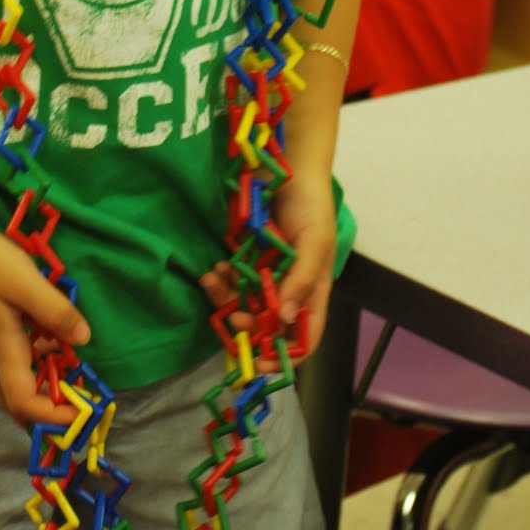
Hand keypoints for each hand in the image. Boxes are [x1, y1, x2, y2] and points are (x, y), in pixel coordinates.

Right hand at [0, 217, 90, 428]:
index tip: (81, 413)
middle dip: (45, 414)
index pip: (24, 403)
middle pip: (15, 403)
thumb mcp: (25, 282)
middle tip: (76, 404)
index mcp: (3, 349)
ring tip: (71, 376)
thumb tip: (84, 339)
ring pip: (13, 383)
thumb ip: (55, 311)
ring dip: (40, 390)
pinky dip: (34, 365)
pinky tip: (51, 341)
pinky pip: (13, 362)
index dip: (52, 417)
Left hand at [199, 170, 335, 365]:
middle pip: (267, 325)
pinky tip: (215, 268)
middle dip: (248, 327)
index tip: (260, 362)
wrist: (289, 167)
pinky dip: (221, 280)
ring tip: (214, 281)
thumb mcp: (315, 242)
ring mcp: (266, 275)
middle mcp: (288, 290)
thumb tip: (285, 319)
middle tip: (232, 318)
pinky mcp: (247, 258)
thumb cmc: (311, 206)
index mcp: (312, 293)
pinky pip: (231, 280)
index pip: (303, 338)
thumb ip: (302, 280)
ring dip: (227, 300)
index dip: (285, 357)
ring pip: (244, 304)